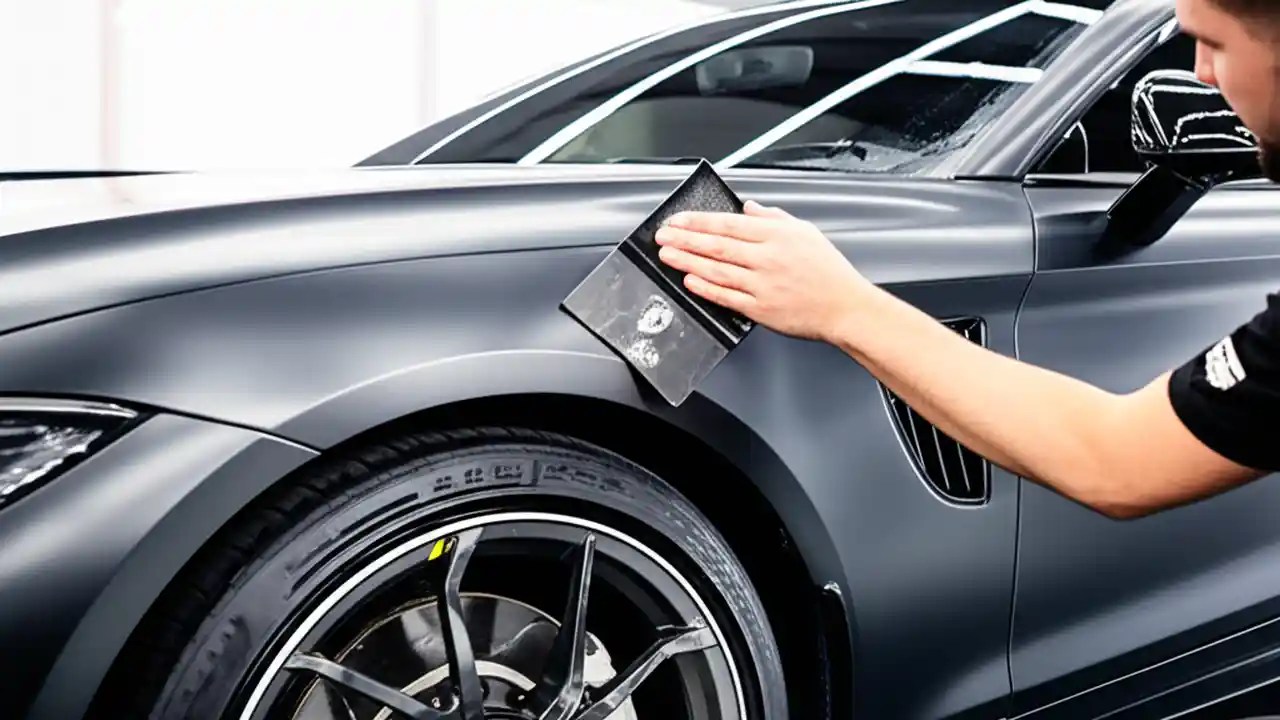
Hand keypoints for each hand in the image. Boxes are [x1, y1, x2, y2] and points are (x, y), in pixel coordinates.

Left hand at [654, 200, 869, 342]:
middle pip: (716, 246)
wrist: (845, 307)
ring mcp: (762, 285)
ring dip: (688, 261)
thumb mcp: (805, 232)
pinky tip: (689, 281)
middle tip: (662, 236)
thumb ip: (773, 218)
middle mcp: (767, 258)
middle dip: (684, 239)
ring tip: (668, 255)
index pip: (727, 224)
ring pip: (716, 270)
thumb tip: (747, 209)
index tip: (677, 220)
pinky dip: (705, 288)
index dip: (698, 221)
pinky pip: (726, 297)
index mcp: (776, 236)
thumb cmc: (828, 272)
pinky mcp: (760, 309)